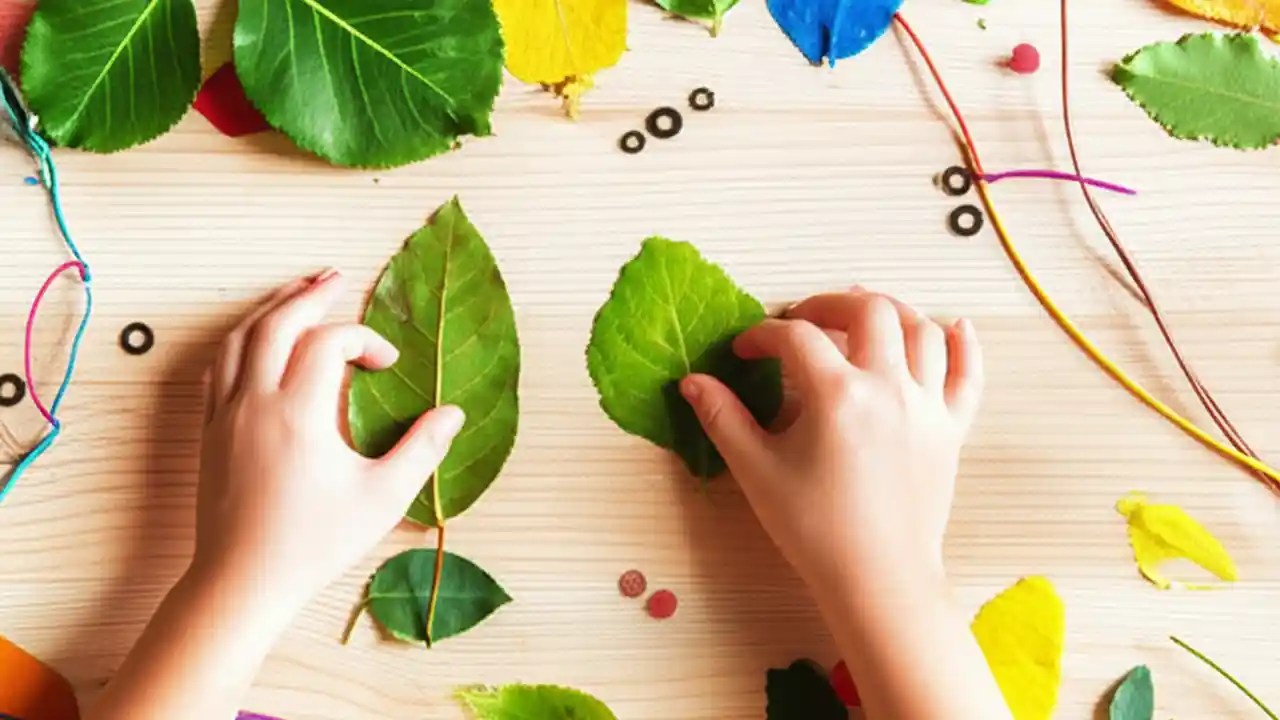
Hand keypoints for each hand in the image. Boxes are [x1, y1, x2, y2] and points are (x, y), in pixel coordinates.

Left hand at [194, 269, 463, 616]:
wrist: (243, 581)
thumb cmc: (315, 544)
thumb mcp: (382, 499)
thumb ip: (421, 450)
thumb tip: (453, 413)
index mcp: (299, 413)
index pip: (328, 342)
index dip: (364, 339)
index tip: (388, 364)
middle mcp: (255, 403)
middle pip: (276, 323)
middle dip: (309, 295)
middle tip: (337, 278)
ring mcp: (225, 415)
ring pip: (239, 338)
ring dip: (271, 309)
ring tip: (298, 292)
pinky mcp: (209, 431)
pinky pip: (218, 367)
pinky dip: (241, 340)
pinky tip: (257, 340)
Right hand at [680, 289, 982, 603]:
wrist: (877, 579)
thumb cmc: (814, 529)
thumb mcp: (757, 471)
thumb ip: (723, 419)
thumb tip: (693, 381)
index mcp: (838, 395)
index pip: (797, 337)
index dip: (763, 334)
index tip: (745, 350)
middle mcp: (889, 388)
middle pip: (868, 310)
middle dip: (829, 302)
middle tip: (802, 317)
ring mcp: (927, 406)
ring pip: (921, 330)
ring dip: (890, 310)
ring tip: (861, 315)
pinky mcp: (951, 430)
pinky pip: (967, 374)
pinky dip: (963, 344)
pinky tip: (954, 326)